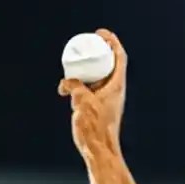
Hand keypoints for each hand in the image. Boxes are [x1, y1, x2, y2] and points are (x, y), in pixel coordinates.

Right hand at [58, 29, 127, 160]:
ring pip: (97, 76)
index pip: (119, 56)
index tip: (101, 33)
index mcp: (117, 85)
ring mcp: (106, 98)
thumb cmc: (95, 127)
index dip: (112, 41)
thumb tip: (66, 82)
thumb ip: (74, 87)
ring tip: (73, 64)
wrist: (99, 150)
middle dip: (98, 52)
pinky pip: (89, 89)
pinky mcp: (98, 106)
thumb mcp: (82, 102)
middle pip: (108, 63)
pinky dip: (79, 85)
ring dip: (86, 70)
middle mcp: (114, 90)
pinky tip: (65, 90)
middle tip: (85, 44)